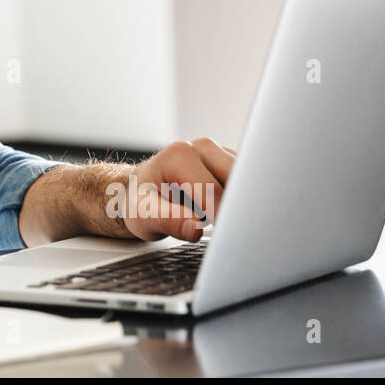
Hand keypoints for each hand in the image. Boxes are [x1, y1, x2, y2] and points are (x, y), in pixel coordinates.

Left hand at [115, 137, 235, 241]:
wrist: (139, 190)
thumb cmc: (140, 202)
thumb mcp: (143, 215)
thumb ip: (168, 221)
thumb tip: (194, 229)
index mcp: (180, 155)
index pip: (215, 193)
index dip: (221, 220)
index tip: (224, 237)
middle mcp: (202, 146)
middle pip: (237, 185)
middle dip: (232, 211)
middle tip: (218, 230)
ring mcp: (217, 151)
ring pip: (246, 184)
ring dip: (236, 204)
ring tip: (212, 216)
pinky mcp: (228, 161)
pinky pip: (246, 184)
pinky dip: (239, 200)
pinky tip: (221, 209)